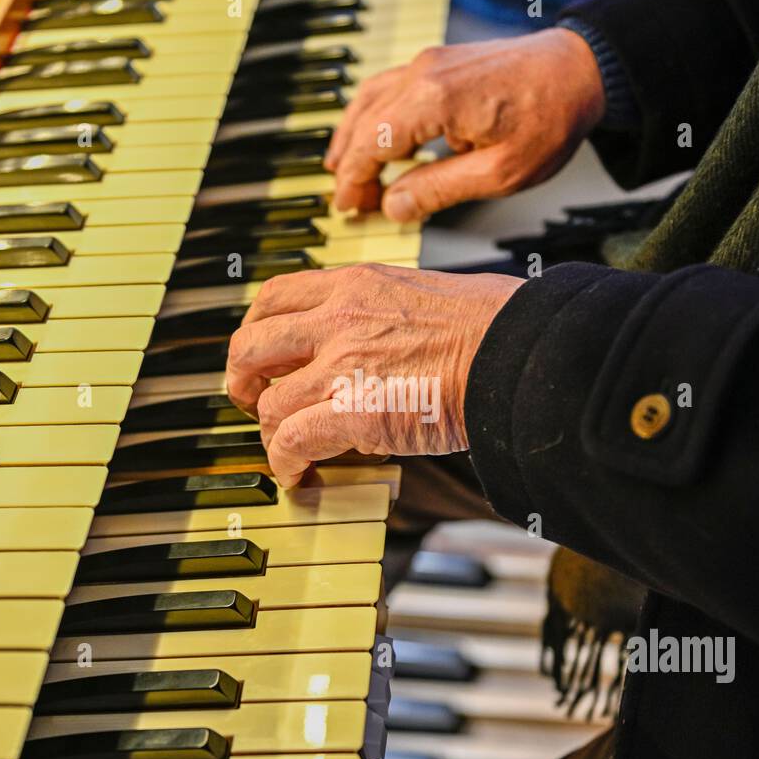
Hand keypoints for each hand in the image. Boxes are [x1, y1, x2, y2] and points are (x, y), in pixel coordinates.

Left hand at [226, 262, 523, 487]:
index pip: (275, 296)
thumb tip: (381, 335)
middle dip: (242, 379)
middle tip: (250, 399)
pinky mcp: (352, 413)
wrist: (517, 352)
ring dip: (269, 432)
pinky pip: (292, 441)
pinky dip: (285, 462)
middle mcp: (338, 319)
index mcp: (356, 284)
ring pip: (268, 403)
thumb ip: (386, 309)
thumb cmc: (494, 324)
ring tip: (285, 449)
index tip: (261, 351)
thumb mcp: (426, 290)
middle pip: (251, 346)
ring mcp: (341, 367)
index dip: (257, 329)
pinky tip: (296, 474)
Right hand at [324, 28, 604, 221]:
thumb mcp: (499, 173)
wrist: (581, 68)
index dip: (354, 179)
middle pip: (364, 120)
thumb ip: (439, 190)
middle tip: (351, 202)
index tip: (348, 207)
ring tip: (347, 171)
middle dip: (350, 164)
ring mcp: (429, 62)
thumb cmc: (550, 118)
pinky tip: (378, 140)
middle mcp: (423, 73)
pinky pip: (390, 87)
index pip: (371, 143)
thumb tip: (393, 206)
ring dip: (354, 136)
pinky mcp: (439, 62)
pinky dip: (374, 116)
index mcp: (434, 99)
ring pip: (370, 99)